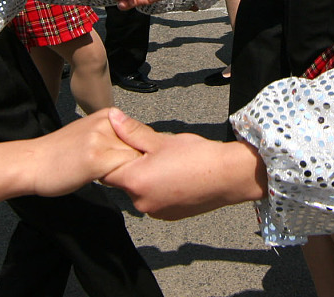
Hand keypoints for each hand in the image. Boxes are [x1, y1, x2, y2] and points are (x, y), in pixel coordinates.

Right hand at [25, 109, 141, 196]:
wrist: (32, 163)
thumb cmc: (60, 154)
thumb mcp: (91, 134)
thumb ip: (114, 137)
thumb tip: (140, 149)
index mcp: (108, 115)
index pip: (142, 134)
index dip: (142, 154)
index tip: (137, 165)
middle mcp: (107, 123)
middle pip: (141, 146)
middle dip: (140, 163)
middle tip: (124, 174)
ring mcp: (102, 140)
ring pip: (135, 159)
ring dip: (131, 172)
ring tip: (113, 178)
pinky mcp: (97, 159)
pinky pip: (125, 171)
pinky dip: (122, 180)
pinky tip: (105, 181)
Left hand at [101, 111, 266, 218]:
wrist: (227, 177)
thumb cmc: (196, 156)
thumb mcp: (161, 140)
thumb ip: (132, 131)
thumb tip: (113, 118)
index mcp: (135, 181)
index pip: (106, 171)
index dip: (113, 156)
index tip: (126, 145)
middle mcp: (140, 202)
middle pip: (124, 181)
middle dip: (132, 165)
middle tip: (152, 150)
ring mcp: (155, 212)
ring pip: (140, 191)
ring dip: (146, 178)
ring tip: (167, 163)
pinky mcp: (168, 216)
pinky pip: (154, 200)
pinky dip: (158, 189)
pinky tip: (175, 176)